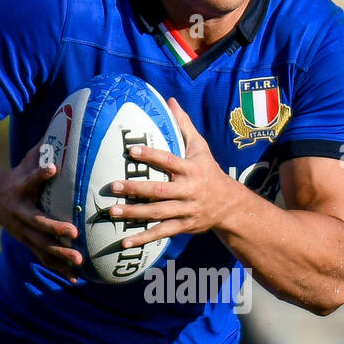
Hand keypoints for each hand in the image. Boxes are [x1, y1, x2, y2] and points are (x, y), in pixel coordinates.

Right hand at [0, 145, 82, 281]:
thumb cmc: (19, 175)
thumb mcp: (27, 160)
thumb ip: (45, 146)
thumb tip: (66, 119)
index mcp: (19, 188)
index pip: (30, 179)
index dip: (39, 174)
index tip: (52, 168)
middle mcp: (19, 212)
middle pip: (37, 222)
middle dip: (54, 228)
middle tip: (73, 232)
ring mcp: (22, 231)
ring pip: (41, 245)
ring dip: (60, 254)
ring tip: (79, 260)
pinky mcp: (28, 243)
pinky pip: (44, 258)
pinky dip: (59, 268)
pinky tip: (75, 278)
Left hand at [107, 98, 236, 249]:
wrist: (229, 205)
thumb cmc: (209, 171)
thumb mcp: (200, 148)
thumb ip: (184, 126)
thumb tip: (170, 101)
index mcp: (191, 169)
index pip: (169, 161)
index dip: (152, 156)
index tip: (132, 151)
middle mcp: (189, 191)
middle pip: (160, 191)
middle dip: (137, 189)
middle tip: (114, 186)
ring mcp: (186, 210)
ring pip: (158, 213)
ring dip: (134, 214)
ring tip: (113, 211)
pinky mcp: (183, 226)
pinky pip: (161, 233)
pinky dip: (143, 239)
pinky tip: (124, 242)